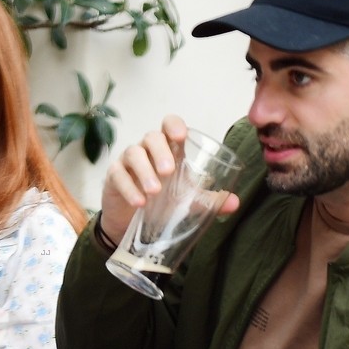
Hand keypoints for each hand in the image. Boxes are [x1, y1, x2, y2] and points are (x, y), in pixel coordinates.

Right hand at [99, 115, 238, 245]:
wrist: (133, 223)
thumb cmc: (162, 202)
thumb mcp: (187, 201)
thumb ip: (209, 200)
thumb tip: (234, 202)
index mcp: (168, 150)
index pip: (168, 125)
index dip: (174, 125)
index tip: (181, 136)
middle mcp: (147, 151)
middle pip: (151, 137)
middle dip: (160, 152)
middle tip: (168, 172)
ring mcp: (128, 162)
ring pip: (133, 154)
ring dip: (145, 171)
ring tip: (154, 191)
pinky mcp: (114, 177)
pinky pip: (118, 175)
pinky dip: (129, 188)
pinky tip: (139, 202)